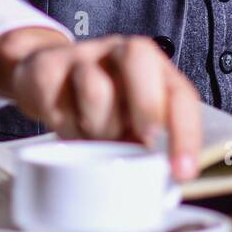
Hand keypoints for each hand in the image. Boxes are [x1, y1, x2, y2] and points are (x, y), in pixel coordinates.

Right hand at [0, 27, 202, 180]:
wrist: (45, 78)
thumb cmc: (99, 105)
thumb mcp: (128, 123)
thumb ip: (145, 141)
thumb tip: (160, 178)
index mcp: (152, 67)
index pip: (178, 92)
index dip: (186, 131)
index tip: (182, 171)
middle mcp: (120, 53)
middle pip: (138, 56)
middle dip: (147, 104)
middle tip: (143, 139)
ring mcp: (83, 56)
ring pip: (96, 89)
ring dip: (98, 127)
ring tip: (96, 135)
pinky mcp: (49, 67)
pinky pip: (60, 103)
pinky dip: (67, 128)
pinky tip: (69, 125)